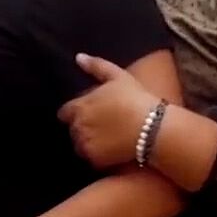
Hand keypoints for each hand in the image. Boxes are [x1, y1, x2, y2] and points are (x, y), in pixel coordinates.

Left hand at [58, 53, 159, 168]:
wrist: (152, 127)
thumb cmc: (135, 98)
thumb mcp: (117, 76)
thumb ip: (95, 66)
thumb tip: (78, 57)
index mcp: (79, 106)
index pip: (64, 113)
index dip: (76, 112)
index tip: (90, 112)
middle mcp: (77, 126)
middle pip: (72, 129)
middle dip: (83, 126)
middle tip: (102, 124)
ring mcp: (85, 144)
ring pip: (80, 144)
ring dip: (88, 141)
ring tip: (107, 137)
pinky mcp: (95, 160)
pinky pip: (90, 158)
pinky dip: (98, 155)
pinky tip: (112, 148)